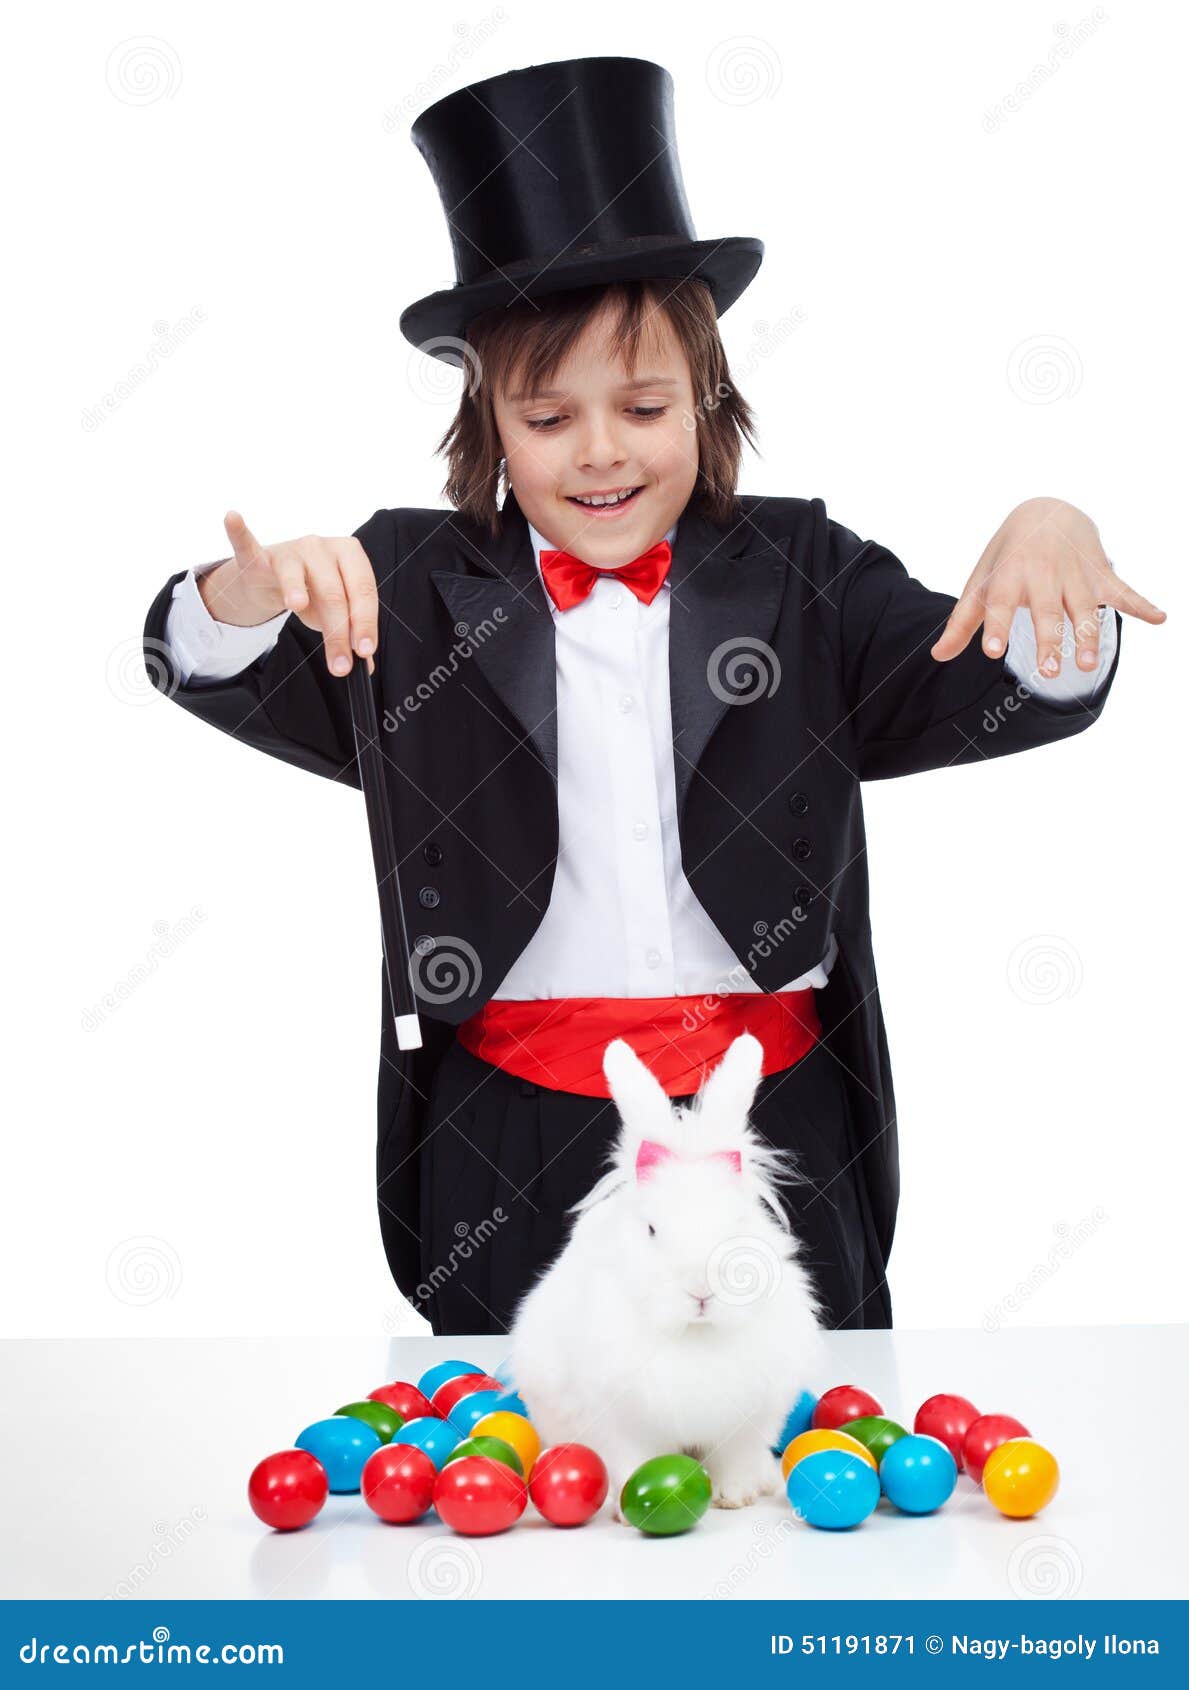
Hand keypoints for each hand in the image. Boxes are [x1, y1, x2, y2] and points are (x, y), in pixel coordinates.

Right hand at [199, 510, 377, 675]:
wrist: (276, 574)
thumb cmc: (313, 589)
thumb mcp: (335, 610)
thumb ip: (350, 633)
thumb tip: (366, 666)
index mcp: (350, 556)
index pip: (362, 591)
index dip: (365, 622)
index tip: (363, 651)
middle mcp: (321, 547)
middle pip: (333, 591)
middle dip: (337, 632)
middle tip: (339, 665)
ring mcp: (289, 550)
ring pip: (295, 574)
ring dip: (296, 590)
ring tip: (298, 606)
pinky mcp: (258, 556)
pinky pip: (247, 545)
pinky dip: (239, 533)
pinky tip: (233, 518)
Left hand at [930, 497, 1165, 674]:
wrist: (1046, 508)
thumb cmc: (1006, 556)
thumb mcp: (980, 581)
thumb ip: (963, 622)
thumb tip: (938, 656)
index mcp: (1008, 577)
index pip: (998, 604)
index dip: (994, 627)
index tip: (991, 651)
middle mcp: (1042, 575)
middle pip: (1046, 612)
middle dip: (1048, 640)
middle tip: (1049, 671)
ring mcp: (1074, 574)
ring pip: (1083, 608)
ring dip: (1088, 634)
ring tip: (1087, 664)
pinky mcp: (1099, 573)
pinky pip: (1123, 590)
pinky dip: (1142, 603)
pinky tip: (1161, 618)